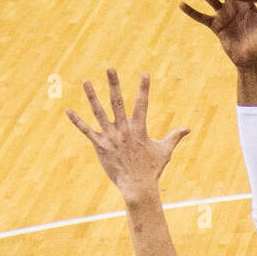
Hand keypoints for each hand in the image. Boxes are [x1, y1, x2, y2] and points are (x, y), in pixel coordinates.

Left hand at [67, 70, 188, 203]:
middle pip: (118, 102)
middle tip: (110, 68)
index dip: (144, 89)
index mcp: (139, 129)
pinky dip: (77, 121)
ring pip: (99, 113)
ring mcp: (111, 138)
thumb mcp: (165, 151)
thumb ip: (175, 136)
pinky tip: (68, 110)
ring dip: (92, 96)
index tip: (144, 74)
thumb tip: (188, 129)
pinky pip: (87, 131)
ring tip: (86, 81)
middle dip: (114, 84)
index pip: (142, 104)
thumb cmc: (152, 170)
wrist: (138, 188)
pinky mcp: (100, 146)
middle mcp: (124, 130)